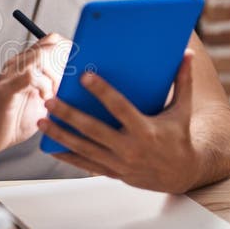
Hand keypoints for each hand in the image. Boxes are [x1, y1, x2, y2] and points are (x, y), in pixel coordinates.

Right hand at [0, 33, 70, 155]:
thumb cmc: (14, 121)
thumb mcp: (42, 101)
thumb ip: (56, 88)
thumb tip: (83, 85)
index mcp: (26, 64)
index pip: (52, 40)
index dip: (69, 50)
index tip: (79, 70)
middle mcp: (17, 64)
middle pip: (50, 44)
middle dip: (66, 63)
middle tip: (68, 84)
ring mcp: (10, 74)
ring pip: (41, 56)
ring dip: (56, 75)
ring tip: (56, 93)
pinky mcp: (6, 89)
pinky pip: (30, 76)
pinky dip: (44, 87)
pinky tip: (45, 100)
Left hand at [37, 50, 198, 193]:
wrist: (182, 174)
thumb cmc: (180, 137)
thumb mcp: (183, 110)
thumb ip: (182, 82)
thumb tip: (187, 54)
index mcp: (146, 130)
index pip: (120, 108)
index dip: (102, 91)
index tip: (85, 76)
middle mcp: (130, 148)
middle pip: (94, 130)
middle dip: (69, 115)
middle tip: (50, 100)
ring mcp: (119, 163)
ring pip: (84, 149)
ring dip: (60, 135)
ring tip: (42, 121)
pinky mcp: (113, 173)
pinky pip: (85, 165)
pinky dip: (67, 156)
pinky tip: (50, 146)